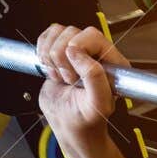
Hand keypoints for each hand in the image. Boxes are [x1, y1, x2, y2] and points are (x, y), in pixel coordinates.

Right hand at [34, 24, 129, 144]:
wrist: (68, 125)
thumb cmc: (86, 119)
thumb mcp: (97, 103)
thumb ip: (94, 76)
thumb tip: (75, 51)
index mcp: (113, 63)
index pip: (93, 36)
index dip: (79, 51)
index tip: (75, 74)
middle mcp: (95, 53)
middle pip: (72, 32)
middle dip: (63, 59)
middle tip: (69, 80)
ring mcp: (77, 51)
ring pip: (57, 32)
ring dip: (52, 58)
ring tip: (62, 77)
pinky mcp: (59, 52)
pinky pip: (46, 36)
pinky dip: (43, 54)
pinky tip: (52, 71)